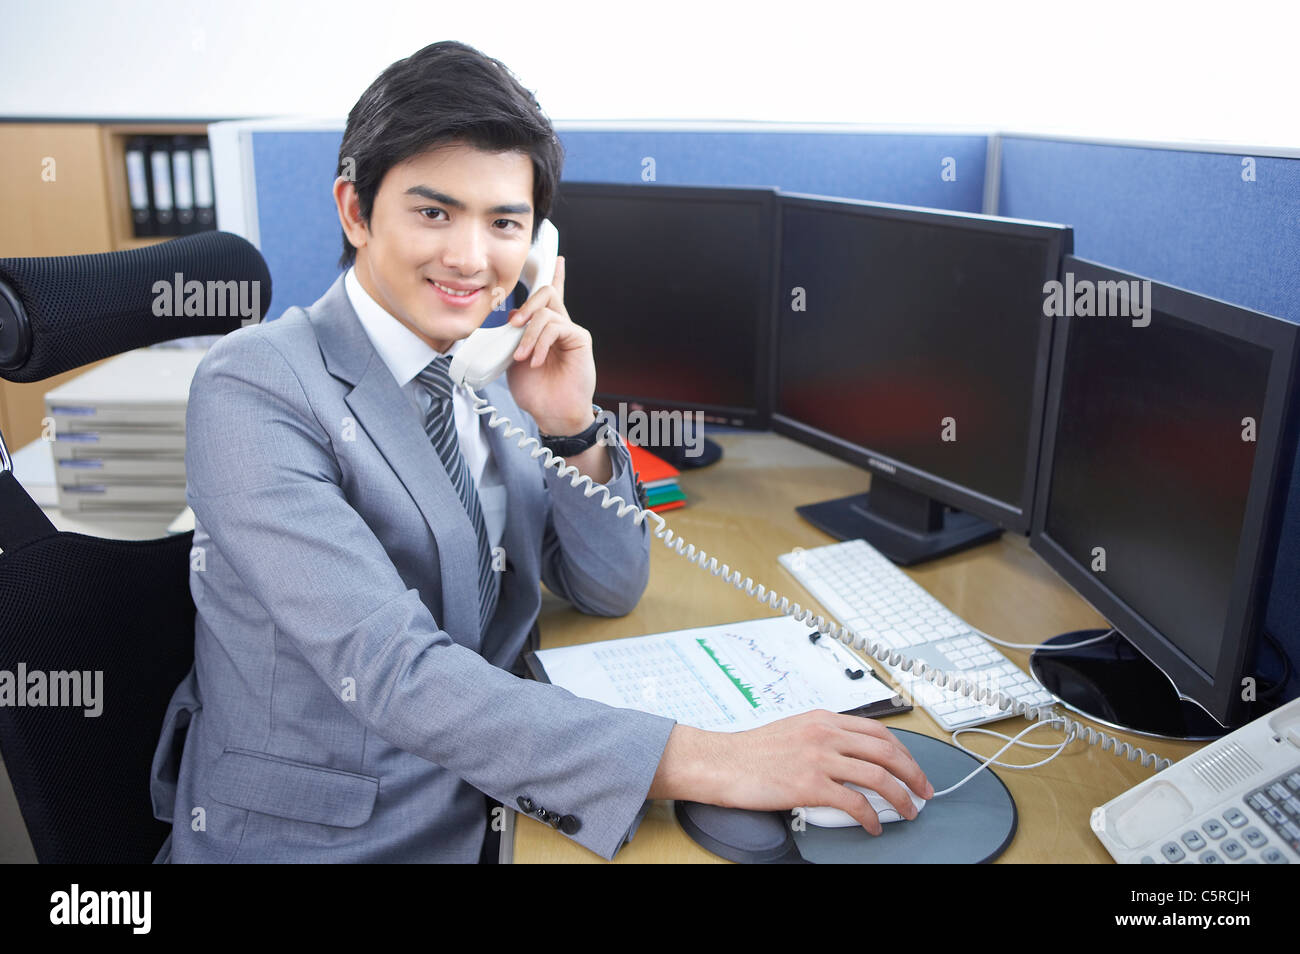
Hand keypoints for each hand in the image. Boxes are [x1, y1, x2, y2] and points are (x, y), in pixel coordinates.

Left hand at [504, 256, 595, 435]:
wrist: (553, 414)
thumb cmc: (537, 392)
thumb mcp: (513, 360)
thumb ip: (512, 337)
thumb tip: (506, 319)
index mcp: (545, 329)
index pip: (550, 297)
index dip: (554, 275)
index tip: (556, 256)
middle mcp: (560, 326)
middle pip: (546, 293)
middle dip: (527, 304)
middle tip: (513, 324)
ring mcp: (571, 331)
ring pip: (546, 311)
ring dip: (528, 334)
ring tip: (522, 357)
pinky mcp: (580, 339)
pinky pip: (555, 326)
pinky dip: (540, 342)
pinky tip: (535, 360)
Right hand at [650, 710, 933, 834]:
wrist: (721, 761)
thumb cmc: (751, 750)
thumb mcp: (794, 729)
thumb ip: (823, 736)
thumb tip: (850, 753)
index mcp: (823, 719)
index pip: (877, 731)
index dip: (903, 751)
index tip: (912, 766)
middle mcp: (825, 734)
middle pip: (887, 751)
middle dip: (913, 773)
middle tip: (924, 790)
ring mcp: (819, 759)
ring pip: (878, 776)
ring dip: (901, 797)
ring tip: (909, 811)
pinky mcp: (810, 785)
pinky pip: (854, 802)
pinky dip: (871, 817)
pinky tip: (874, 826)